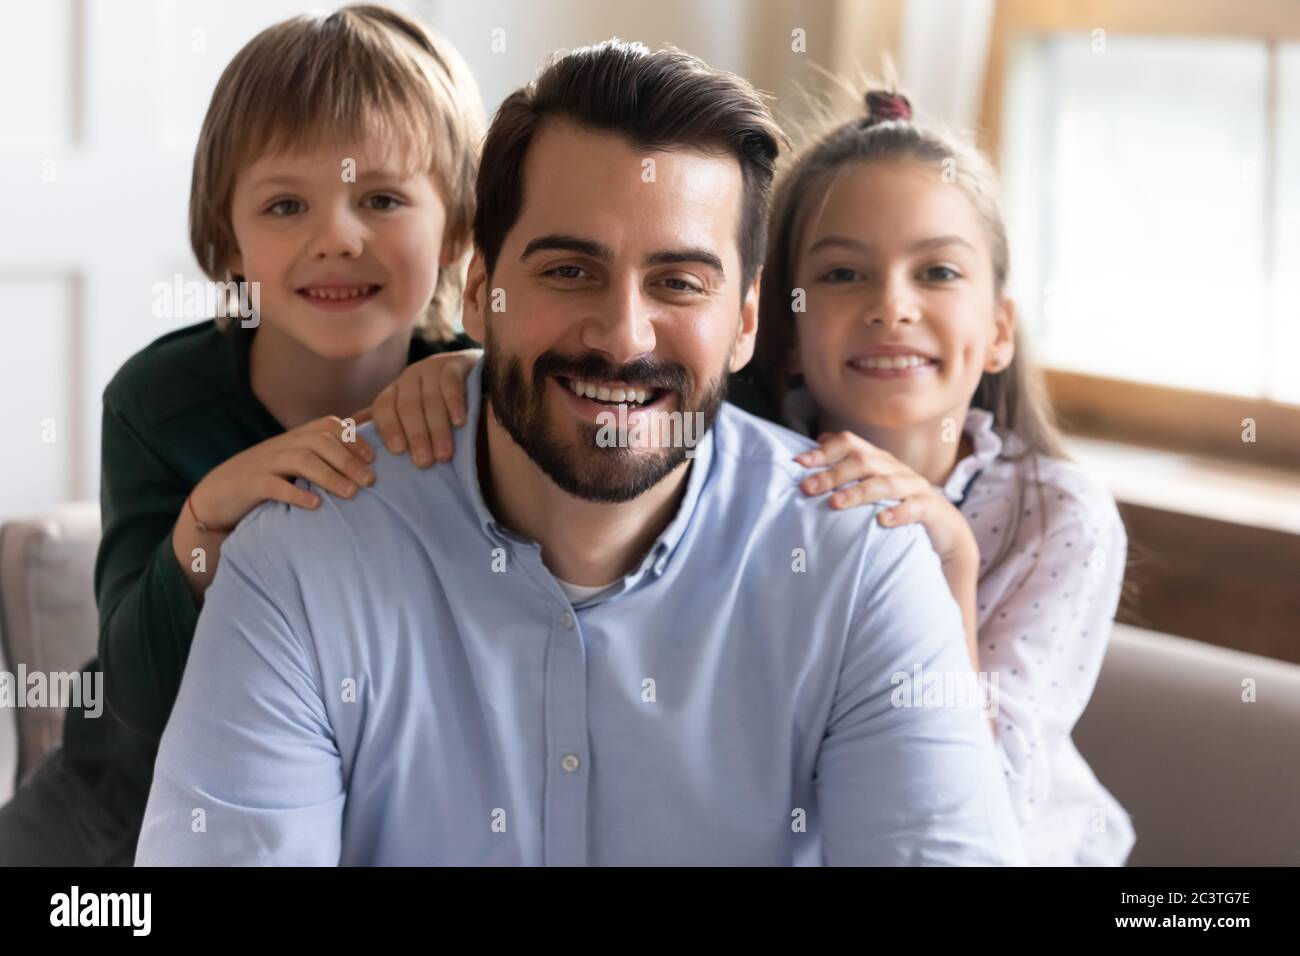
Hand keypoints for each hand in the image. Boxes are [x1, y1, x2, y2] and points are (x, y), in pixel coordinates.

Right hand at [189, 415, 375, 531]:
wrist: (217, 495)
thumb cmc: (267, 479)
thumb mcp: (294, 461)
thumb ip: (323, 454)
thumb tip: (363, 451)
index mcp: (295, 437)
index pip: (329, 425)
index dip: (354, 438)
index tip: (374, 458)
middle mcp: (282, 445)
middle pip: (319, 441)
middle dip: (348, 459)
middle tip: (370, 481)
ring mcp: (265, 463)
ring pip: (301, 460)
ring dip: (330, 476)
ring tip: (352, 493)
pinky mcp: (250, 485)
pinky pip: (273, 485)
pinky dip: (296, 494)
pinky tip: (315, 505)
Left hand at [364, 349, 481, 466]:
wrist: (475, 375)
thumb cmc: (439, 403)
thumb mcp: (411, 411)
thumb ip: (387, 422)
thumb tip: (351, 432)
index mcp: (395, 390)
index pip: (383, 407)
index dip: (388, 428)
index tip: (397, 452)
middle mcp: (410, 376)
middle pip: (408, 407)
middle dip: (416, 436)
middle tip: (424, 463)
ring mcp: (433, 367)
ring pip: (430, 400)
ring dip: (437, 429)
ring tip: (444, 455)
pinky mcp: (455, 363)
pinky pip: (451, 383)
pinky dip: (455, 403)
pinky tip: (459, 422)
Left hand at [794, 431, 977, 568]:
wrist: (945, 530)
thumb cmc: (900, 505)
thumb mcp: (873, 482)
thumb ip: (849, 463)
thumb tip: (821, 438)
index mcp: (879, 460)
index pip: (850, 444)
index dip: (824, 451)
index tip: (798, 463)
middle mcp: (896, 469)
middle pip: (864, 462)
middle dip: (833, 474)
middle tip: (808, 488)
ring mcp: (915, 488)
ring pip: (886, 483)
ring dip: (859, 492)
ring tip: (836, 504)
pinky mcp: (931, 509)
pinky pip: (916, 507)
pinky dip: (899, 513)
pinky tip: (882, 521)